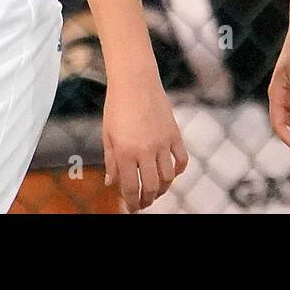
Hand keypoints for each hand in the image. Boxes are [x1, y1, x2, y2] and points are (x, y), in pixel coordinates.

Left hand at [102, 78, 188, 211]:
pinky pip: (181, 160)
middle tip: (144, 203)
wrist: (135, 81)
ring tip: (157, 191)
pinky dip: (178, 171)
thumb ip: (111, 161)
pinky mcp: (174, 134)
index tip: (132, 208)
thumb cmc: (117, 106)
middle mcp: (146, 150)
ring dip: (163, 189)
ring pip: (168, 178)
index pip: (131, 187)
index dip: (131, 202)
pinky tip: (171, 174)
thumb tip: (112, 183)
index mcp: (126, 152)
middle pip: (152, 187)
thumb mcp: (107, 135)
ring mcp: (162, 142)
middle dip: (147, 200)